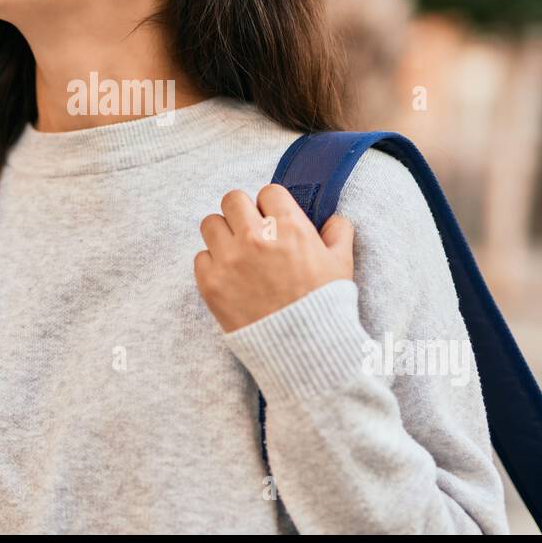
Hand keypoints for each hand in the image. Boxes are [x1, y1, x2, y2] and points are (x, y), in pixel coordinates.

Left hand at [194, 184, 353, 333]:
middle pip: (232, 200)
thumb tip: (333, 220)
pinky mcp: (210, 283)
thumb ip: (339, 233)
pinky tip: (229, 278)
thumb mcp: (342, 265)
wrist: (303, 350)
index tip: (273, 221)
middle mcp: (255, 237)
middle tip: (250, 233)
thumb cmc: (324, 307)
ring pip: (211, 224)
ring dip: (223, 235)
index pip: (268, 192)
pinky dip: (212, 265)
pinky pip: (200, 257)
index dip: (272, 206)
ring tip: (236, 253)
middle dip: (242, 213)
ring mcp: (229, 260)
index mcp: (289, 227)